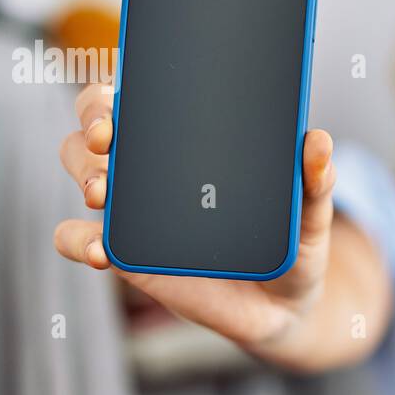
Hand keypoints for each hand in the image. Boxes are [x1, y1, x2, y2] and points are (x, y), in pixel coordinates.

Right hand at [53, 81, 336, 348]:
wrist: (281, 305)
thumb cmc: (291, 246)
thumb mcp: (310, 214)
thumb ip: (314, 180)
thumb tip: (317, 140)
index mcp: (194, 141)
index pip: (144, 94)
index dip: (125, 88)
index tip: (125, 100)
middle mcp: (154, 166)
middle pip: (97, 122)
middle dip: (92, 119)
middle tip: (109, 140)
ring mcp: (133, 208)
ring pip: (81, 168)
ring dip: (83, 172)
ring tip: (104, 193)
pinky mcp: (125, 253)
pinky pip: (77, 239)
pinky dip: (76, 240)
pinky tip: (101, 251)